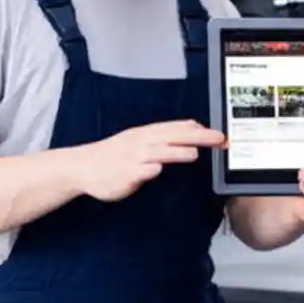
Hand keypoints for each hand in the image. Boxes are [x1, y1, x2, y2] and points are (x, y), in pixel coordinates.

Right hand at [68, 120, 224, 202]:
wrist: (83, 167)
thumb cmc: (115, 155)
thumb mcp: (140, 140)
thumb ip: (165, 138)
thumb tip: (192, 132)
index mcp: (148, 134)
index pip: (178, 128)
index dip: (201, 131)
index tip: (221, 135)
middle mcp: (142, 143)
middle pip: (173, 137)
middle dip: (198, 138)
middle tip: (220, 140)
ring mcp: (132, 158)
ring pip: (157, 152)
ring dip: (176, 152)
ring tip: (194, 154)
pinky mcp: (123, 175)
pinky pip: (137, 171)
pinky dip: (147, 169)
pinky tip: (157, 169)